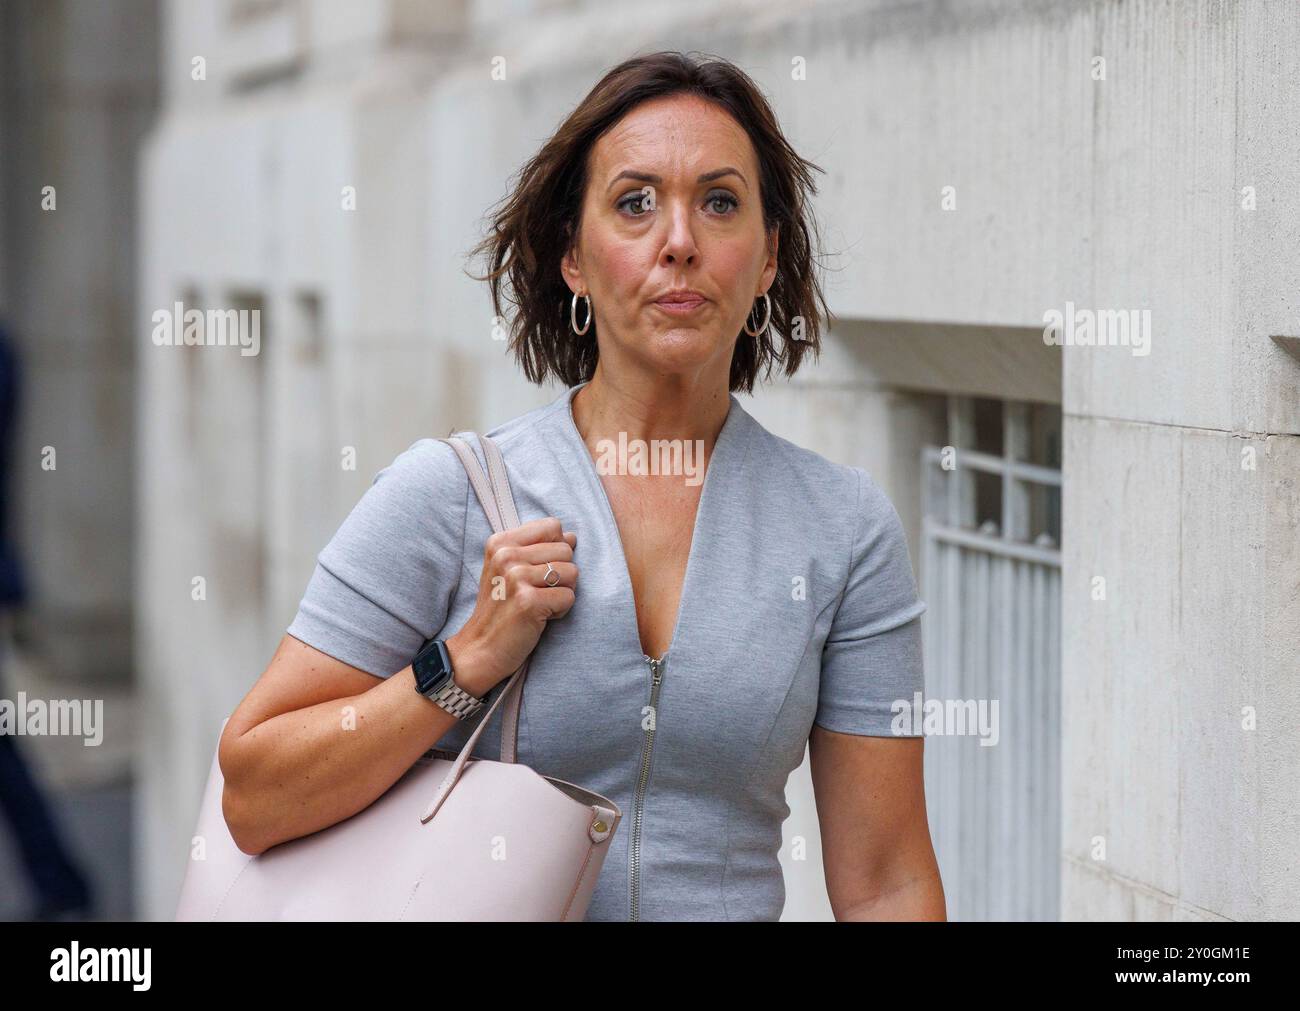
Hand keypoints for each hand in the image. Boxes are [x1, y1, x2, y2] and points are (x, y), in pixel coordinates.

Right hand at [445, 517, 577, 695]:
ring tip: (539, 604)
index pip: (552, 526)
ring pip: (572, 572)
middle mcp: (506, 556)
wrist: (481, 648)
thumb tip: (573, 536)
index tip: (537, 570)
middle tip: (537, 592)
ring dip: (562, 592)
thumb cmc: (500, 608)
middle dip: (561, 574)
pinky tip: (540, 617)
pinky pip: (569, 597)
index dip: (555, 550)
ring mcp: (516, 578)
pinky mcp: (528, 602)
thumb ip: (538, 549)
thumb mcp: (509, 570)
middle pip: (566, 549)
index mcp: (500, 542)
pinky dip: (560, 611)